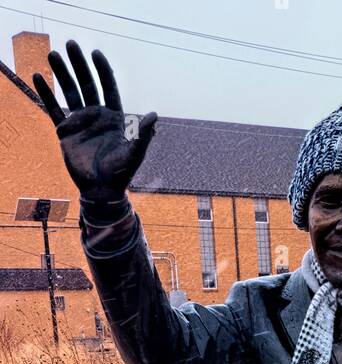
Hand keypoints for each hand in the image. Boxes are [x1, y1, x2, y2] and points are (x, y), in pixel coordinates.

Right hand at [32, 41, 156, 201]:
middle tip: (70, 44)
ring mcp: (80, 122)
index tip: (95, 54)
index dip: (102, 70)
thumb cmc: (121, 173)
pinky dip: (46, 94)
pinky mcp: (65, 132)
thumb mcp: (134, 153)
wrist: (102, 191)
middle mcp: (96, 116)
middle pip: (87, 84)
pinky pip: (53, 109)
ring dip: (61, 73)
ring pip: (69, 92)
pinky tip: (38, 77)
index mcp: (114, 117)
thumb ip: (143, 134)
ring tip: (52, 54)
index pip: (108, 87)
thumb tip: (154, 115)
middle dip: (79, 65)